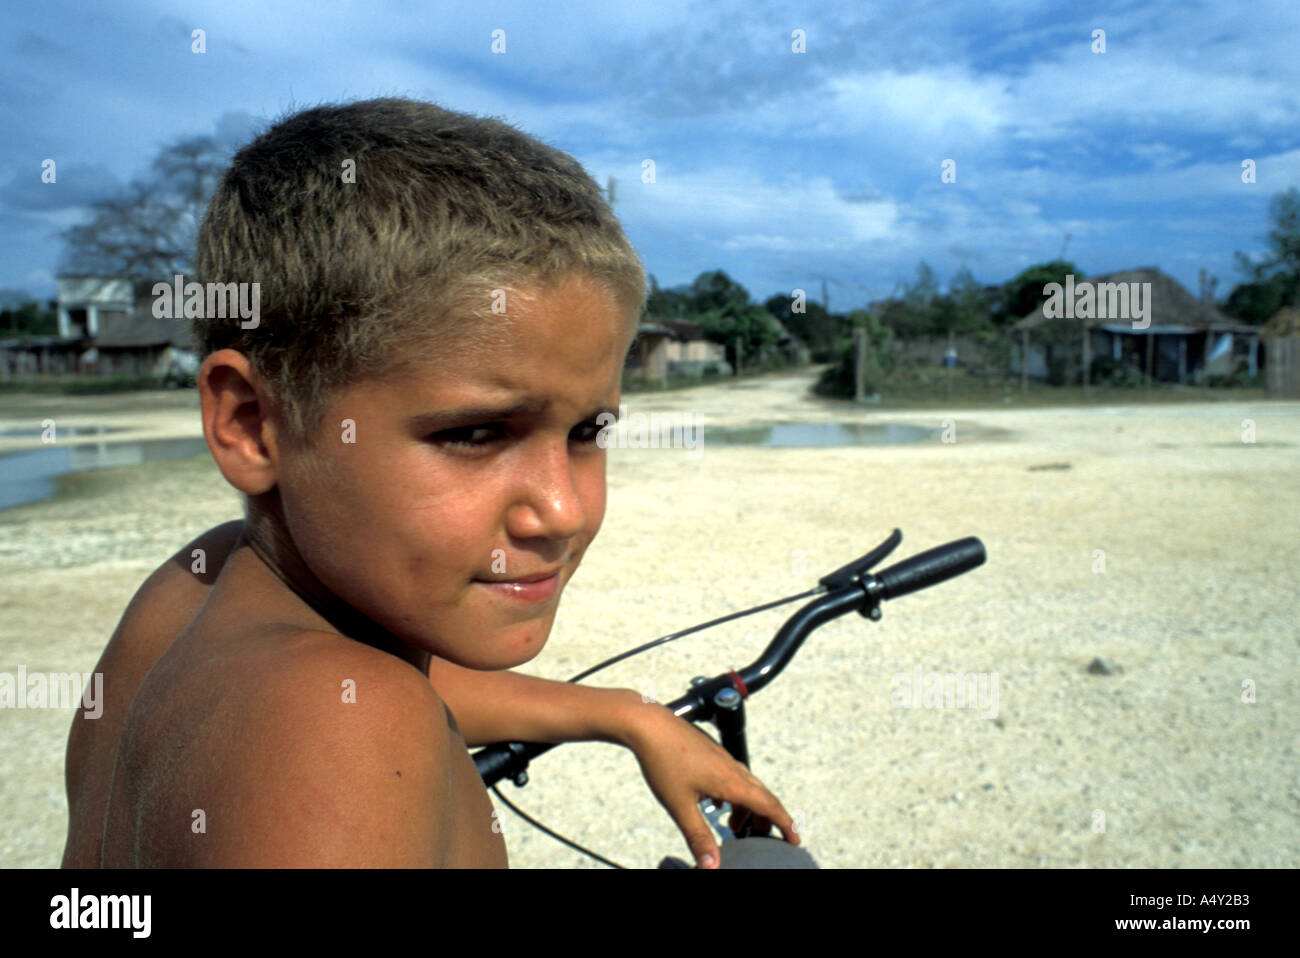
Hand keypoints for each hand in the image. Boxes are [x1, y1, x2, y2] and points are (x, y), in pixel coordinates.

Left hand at [622, 700, 800, 868]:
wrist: (648, 724)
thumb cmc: (663, 761)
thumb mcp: (680, 806)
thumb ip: (698, 837)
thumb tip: (712, 867)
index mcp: (731, 782)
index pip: (769, 806)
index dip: (785, 825)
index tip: (794, 840)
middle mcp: (732, 768)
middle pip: (762, 796)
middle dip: (768, 820)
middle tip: (766, 840)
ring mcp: (722, 758)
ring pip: (746, 785)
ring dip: (748, 807)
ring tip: (736, 825)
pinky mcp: (711, 753)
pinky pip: (732, 776)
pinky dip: (733, 794)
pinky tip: (715, 803)